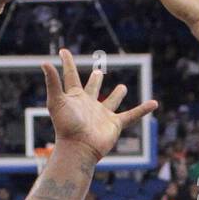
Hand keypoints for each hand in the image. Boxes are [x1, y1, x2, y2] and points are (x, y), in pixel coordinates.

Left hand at [41, 49, 157, 161]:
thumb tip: (44, 62)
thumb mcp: (57, 101)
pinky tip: (154, 103)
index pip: (71, 76)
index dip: (67, 64)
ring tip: (122, 87)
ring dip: (117, 95)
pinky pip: (131, 115)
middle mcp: (89, 105)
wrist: (79, 148)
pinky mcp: (114, 124)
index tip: (64, 51)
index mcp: (74, 98)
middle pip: (92, 89)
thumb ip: (53, 82)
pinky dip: (142, 110)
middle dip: (96, 81)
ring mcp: (102, 115)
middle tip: (98, 72)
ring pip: (111, 102)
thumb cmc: (65, 126)